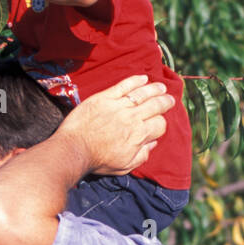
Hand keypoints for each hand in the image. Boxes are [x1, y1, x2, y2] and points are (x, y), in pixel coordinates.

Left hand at [58, 76, 175, 176]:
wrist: (74, 149)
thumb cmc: (97, 160)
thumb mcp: (124, 166)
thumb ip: (142, 156)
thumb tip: (152, 144)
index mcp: (138, 135)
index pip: (159, 124)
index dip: (161, 124)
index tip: (158, 123)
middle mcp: (132, 118)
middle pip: (156, 105)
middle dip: (165, 102)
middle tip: (169, 99)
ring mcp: (118, 106)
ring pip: (142, 93)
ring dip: (154, 89)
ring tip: (161, 87)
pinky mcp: (104, 98)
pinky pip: (123, 86)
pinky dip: (134, 80)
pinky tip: (142, 78)